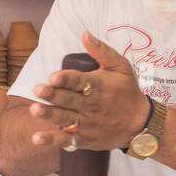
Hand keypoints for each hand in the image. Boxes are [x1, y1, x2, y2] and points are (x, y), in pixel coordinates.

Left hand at [28, 32, 150, 150]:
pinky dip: (52, 140)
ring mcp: (88, 123)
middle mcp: (92, 105)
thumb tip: (85, 34)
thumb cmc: (128, 91)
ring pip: (66, 119)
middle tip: (38, 90)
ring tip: (35, 110)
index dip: (66, 79)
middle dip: (54, 95)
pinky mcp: (85, 139)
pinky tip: (37, 138)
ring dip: (50, 115)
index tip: (53, 76)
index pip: (80, 81)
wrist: (141, 124)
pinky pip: (67, 141)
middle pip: (70, 100)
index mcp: (98, 86)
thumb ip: (102, 50)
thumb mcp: (121, 67)